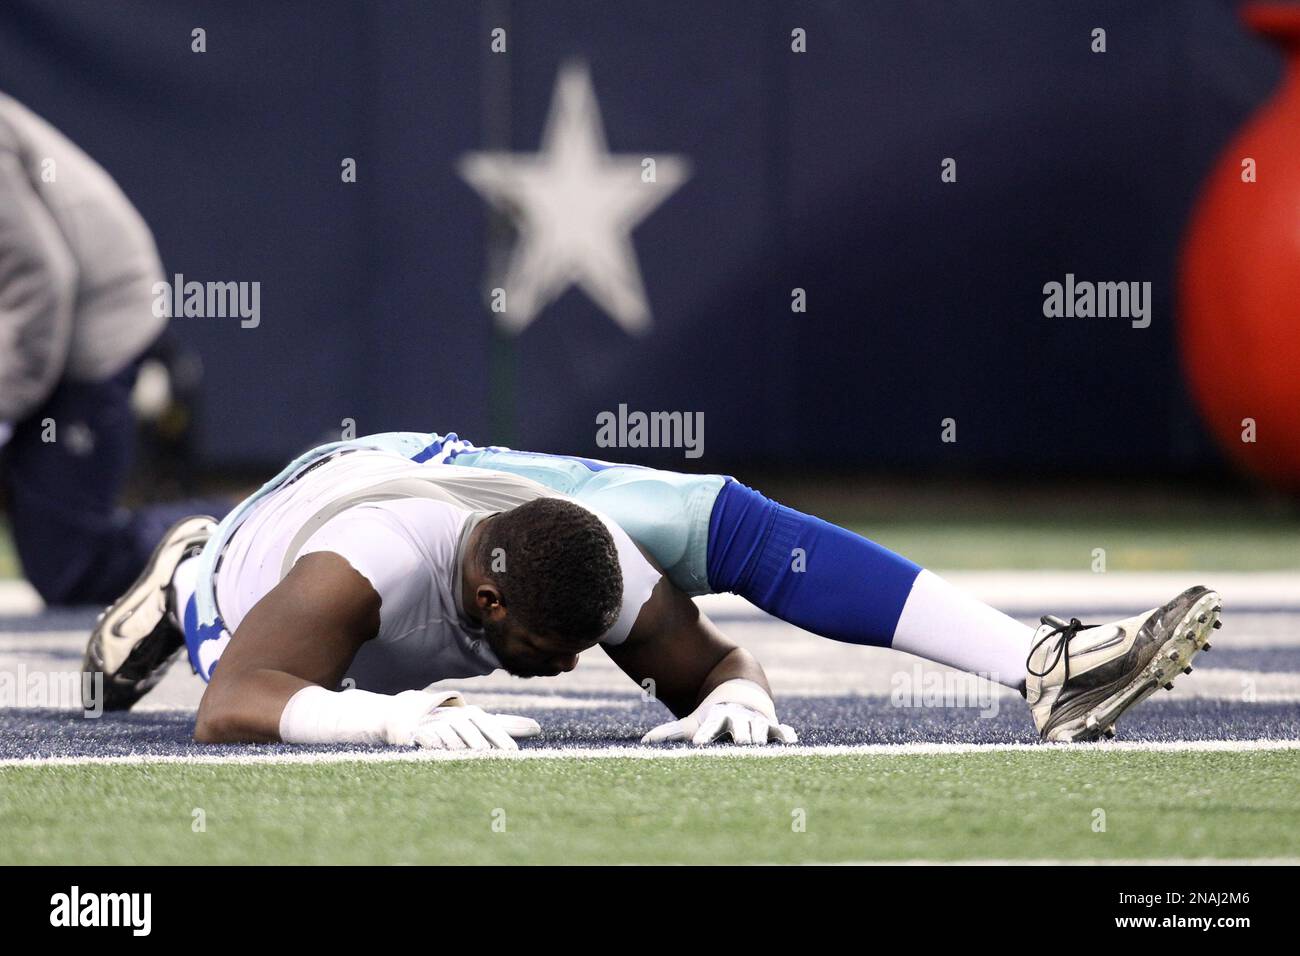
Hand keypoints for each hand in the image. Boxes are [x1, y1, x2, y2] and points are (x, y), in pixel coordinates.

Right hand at [410, 704, 540, 750]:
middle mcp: (457, 717)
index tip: (512, 754)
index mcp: (474, 714)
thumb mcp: (482, 722)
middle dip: (478, 743)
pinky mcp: (420, 733)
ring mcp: (438, 724)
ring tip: (465, 755)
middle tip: (486, 754)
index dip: (501, 739)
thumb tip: (538, 728)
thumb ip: (508, 726)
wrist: (418, 716)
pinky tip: (442, 753)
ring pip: (450, 737)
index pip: (490, 726)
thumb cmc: (459, 723)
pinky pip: (429, 740)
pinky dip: (436, 746)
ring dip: (457, 747)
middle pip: (470, 732)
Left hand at [643, 700, 796, 745]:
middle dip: (739, 737)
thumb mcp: (694, 722)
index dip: (705, 735)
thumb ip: (671, 733)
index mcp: (718, 719)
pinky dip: (785, 734)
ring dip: (761, 737)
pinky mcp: (772, 725)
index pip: (710, 728)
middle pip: (738, 730)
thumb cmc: (714, 714)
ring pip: (759, 731)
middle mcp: (738, 719)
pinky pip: (780, 730)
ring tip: (761, 745)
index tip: (698, 744)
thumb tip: (644, 743)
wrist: (740, 688)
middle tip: (739, 744)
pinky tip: (791, 740)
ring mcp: (756, 721)